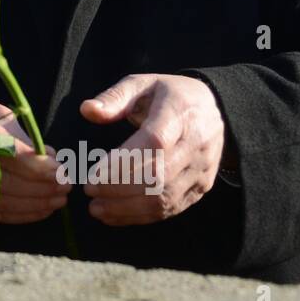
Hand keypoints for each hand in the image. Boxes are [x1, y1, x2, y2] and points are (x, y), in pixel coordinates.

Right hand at [0, 89, 69, 223]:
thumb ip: (19, 133)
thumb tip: (50, 156)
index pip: (1, 147)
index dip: (32, 162)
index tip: (58, 168)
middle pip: (2, 177)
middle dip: (39, 184)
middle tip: (66, 184)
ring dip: (34, 202)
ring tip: (60, 198)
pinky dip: (20, 214)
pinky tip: (42, 210)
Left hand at [79, 73, 224, 225]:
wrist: (211, 109)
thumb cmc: (168, 95)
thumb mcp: (142, 84)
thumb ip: (115, 97)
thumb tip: (87, 110)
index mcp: (180, 113)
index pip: (154, 142)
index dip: (122, 163)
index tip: (94, 175)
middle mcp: (196, 143)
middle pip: (158, 175)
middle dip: (119, 188)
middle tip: (89, 191)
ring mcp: (201, 168)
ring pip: (165, 197)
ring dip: (127, 208)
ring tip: (97, 208)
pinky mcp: (202, 186)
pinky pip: (172, 208)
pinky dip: (141, 216)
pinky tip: (116, 215)